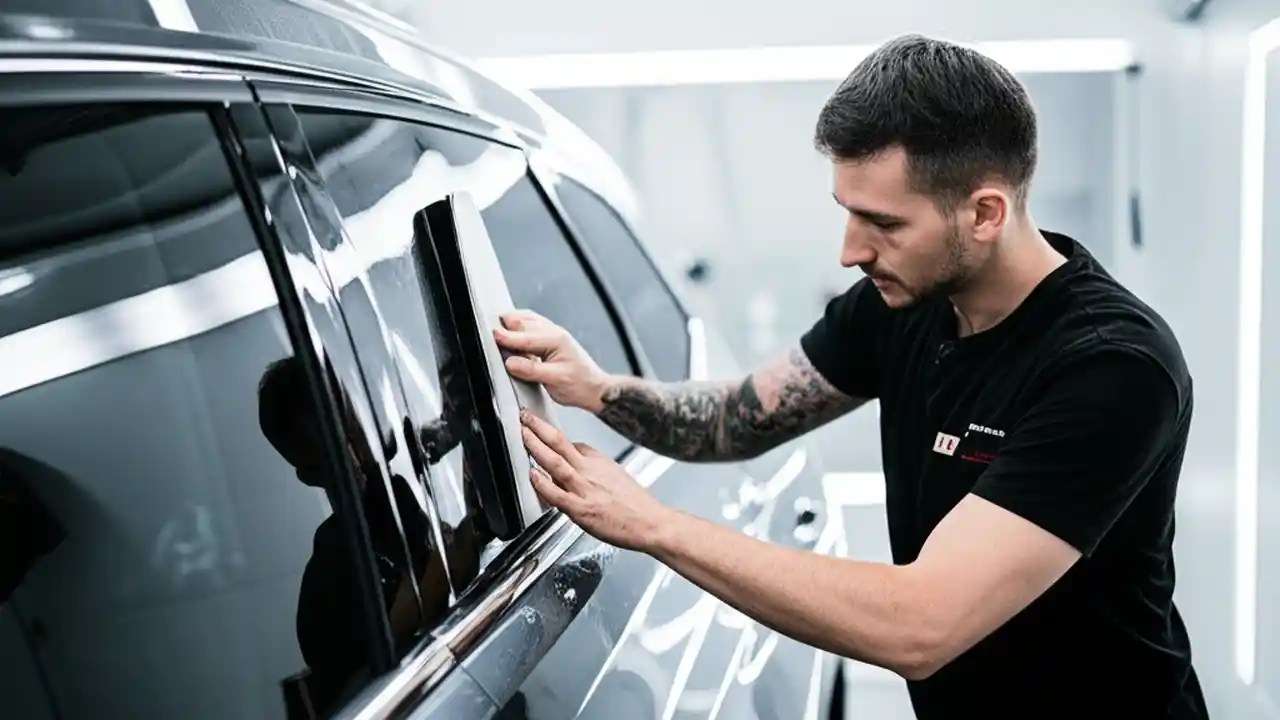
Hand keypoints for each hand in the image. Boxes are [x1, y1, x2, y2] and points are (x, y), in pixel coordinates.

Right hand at [495, 310, 610, 412]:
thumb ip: (532, 370)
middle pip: (523, 322)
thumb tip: (511, 363)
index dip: (507, 337)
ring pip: (526, 321)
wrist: (594, 389)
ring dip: (512, 324)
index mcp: (556, 340)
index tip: (493, 336)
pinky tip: (512, 335)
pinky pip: (530, 327)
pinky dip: (518, 329)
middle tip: (490, 332)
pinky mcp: (549, 340)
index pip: (526, 336)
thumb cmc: (580, 385)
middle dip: (506, 325)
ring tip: (497, 331)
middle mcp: (554, 333)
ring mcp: (552, 334)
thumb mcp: (555, 380)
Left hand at [519, 410, 672, 552]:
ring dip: (536, 446)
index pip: (571, 444)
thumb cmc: (636, 505)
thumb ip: (595, 470)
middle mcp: (589, 471)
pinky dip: (542, 483)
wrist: (651, 522)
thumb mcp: (616, 476)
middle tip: (525, 416)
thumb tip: (576, 466)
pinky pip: (557, 494)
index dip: (551, 436)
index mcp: (598, 462)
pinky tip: (532, 475)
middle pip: (560, 442)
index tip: (539, 429)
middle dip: (539, 427)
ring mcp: (584, 489)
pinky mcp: (581, 510)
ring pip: (555, 462)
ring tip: (523, 434)